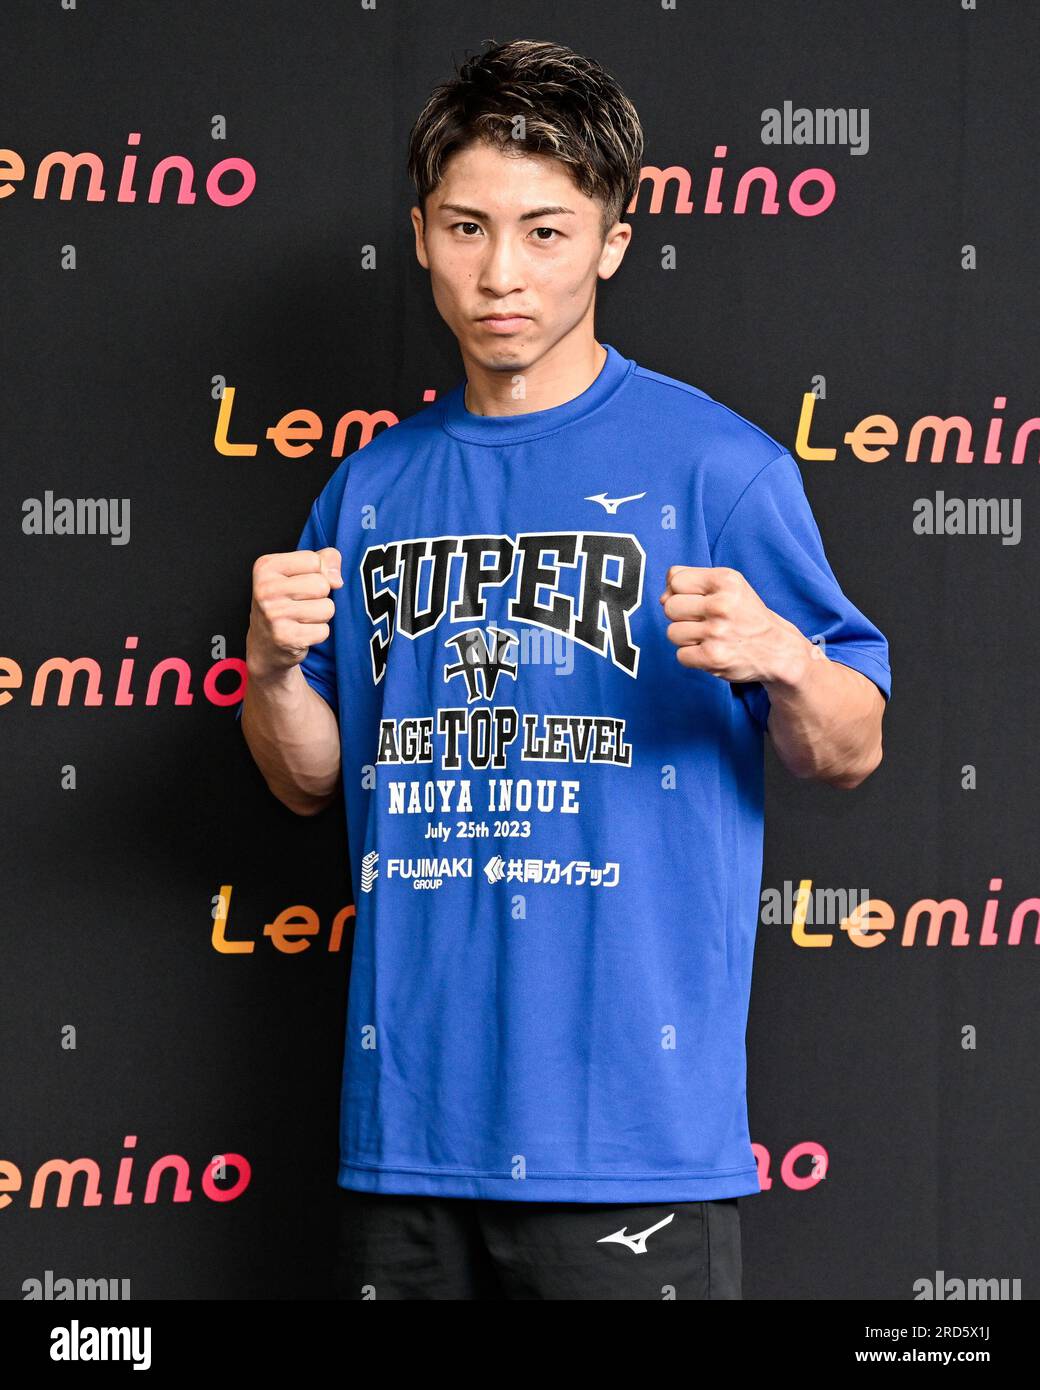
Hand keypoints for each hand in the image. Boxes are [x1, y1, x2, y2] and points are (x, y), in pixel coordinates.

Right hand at [246, 546, 342, 680]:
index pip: (313, 560)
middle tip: (301, 603)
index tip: (299, 583)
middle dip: (321, 595)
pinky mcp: (286, 638)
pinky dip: (318, 633)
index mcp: (266, 567)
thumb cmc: (286, 600)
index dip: (316, 572)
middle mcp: (266, 589)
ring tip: (302, 617)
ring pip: (327, 608)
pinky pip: (324, 630)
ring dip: (321, 615)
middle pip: (322, 584)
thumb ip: (324, 559)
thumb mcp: (299, 570)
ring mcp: (274, 615)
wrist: (265, 642)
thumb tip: (337, 579)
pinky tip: (301, 631)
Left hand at [659, 564, 803, 684]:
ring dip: (686, 638)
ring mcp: (717, 632)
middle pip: (670, 607)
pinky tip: (710, 651)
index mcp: (726, 581)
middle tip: (704, 621)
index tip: (699, 601)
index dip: (681, 592)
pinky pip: (680, 655)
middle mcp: (722, 605)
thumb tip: (662, 596)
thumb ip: (692, 579)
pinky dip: (692, 657)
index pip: (675, 580)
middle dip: (681, 616)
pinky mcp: (713, 657)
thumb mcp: (728, 585)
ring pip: (672, 633)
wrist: (777, 650)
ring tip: (708, 637)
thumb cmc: (747, 615)